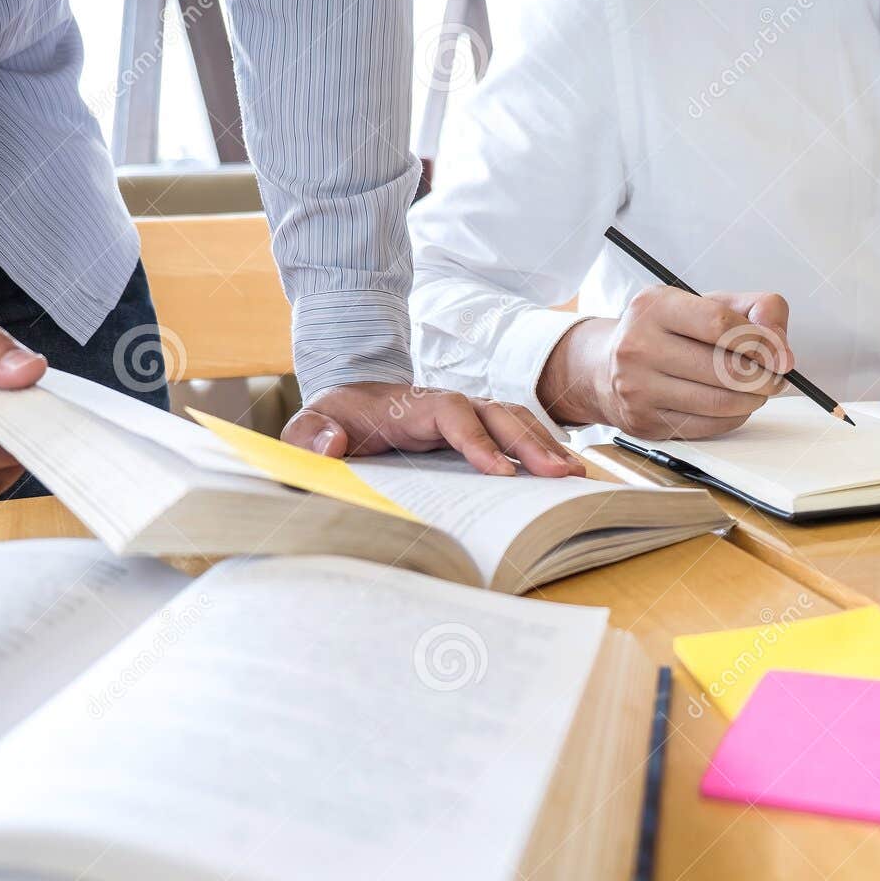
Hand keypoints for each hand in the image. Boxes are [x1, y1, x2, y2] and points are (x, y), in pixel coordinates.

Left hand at [281, 383, 583, 476]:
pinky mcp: (474, 430)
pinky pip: (512, 432)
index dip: (477, 441)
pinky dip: (539, 447)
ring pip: (513, 420)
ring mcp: (465, 416)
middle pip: (497, 414)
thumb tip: (331, 446)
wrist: (346, 404)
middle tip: (560, 474)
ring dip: (543, 445)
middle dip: (530, 443)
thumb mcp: (306, 426)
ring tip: (573, 475)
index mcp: (410, 405)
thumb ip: (310, 435)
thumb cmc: (332, 420)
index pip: (453, 415)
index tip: (498, 472)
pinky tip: (560, 471)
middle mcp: (446, 405)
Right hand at [536, 287, 793, 438]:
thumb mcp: (703, 303)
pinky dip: (733, 418)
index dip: (760, 342)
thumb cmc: (662, 332)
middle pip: (722, 368)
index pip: (718, 324)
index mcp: (654, 307)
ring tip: (759, 390)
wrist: (603, 367)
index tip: (782, 355)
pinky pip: (707, 426)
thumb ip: (751, 309)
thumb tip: (779, 344)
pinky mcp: (644, 422)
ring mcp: (637, 389)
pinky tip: (737, 406)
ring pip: (718, 402)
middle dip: (762, 376)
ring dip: (752, 399)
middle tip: (775, 377)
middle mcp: (638, 346)